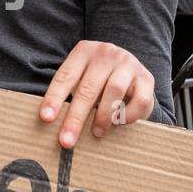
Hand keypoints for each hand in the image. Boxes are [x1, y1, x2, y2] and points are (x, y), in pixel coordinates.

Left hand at [39, 40, 155, 147]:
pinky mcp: (146, 78)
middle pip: (88, 88)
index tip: (46, 118)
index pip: (65, 77)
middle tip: (66, 140)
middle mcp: (106, 53)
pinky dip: (128, 115)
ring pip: (114, 92)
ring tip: (96, 133)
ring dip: (103, 116)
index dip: (54, 98)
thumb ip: (69, 93)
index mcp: (84, 51)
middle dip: (75, 117)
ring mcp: (128, 64)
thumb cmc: (97, 79)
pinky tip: (119, 123)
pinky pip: (139, 100)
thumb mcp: (81, 77)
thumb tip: (51, 122)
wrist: (129, 69)